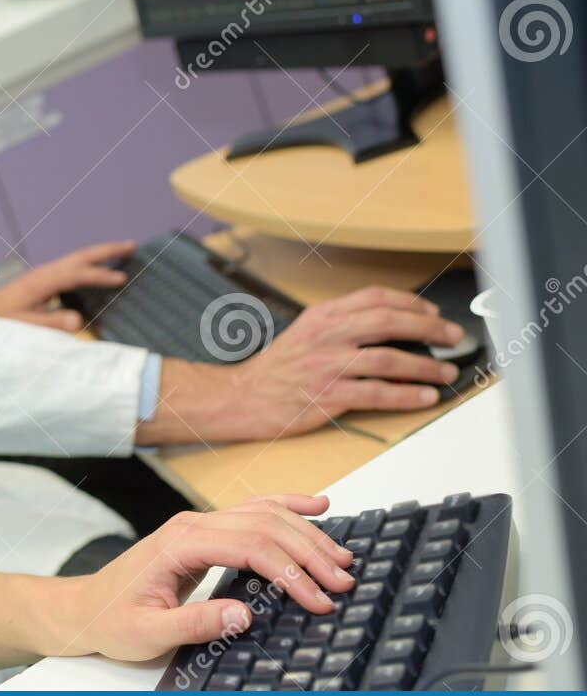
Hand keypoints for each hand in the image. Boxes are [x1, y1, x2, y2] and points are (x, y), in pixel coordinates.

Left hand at [0, 240, 134, 330]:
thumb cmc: (0, 322)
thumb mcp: (24, 326)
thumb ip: (51, 323)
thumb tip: (79, 321)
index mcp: (41, 282)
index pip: (77, 274)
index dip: (100, 276)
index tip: (122, 278)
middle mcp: (44, 272)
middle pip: (80, 256)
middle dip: (107, 250)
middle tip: (133, 245)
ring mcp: (43, 274)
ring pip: (77, 259)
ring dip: (100, 254)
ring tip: (124, 250)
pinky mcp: (42, 279)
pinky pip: (71, 267)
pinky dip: (89, 264)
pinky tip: (98, 269)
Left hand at [51, 494, 354, 660]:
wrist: (86, 607)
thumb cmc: (113, 620)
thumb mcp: (148, 633)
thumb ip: (195, 624)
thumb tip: (244, 614)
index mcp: (180, 543)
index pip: (250, 546)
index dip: (290, 573)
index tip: (320, 600)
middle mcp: (192, 524)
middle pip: (264, 525)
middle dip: (309, 552)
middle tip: (344, 582)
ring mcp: (199, 524)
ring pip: (263, 515)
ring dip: (306, 533)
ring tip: (342, 557)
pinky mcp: (205, 532)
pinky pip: (252, 512)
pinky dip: (286, 507)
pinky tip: (315, 505)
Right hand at [140, 286, 464, 444]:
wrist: (244, 397)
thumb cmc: (277, 369)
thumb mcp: (306, 333)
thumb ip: (342, 326)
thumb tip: (389, 329)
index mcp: (323, 316)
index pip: (375, 298)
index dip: (410, 302)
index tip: (431, 311)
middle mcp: (327, 336)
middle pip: (390, 322)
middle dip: (429, 328)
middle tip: (452, 336)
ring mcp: (328, 365)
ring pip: (389, 359)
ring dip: (425, 367)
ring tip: (445, 372)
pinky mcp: (329, 395)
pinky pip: (378, 394)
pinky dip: (406, 396)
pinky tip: (424, 397)